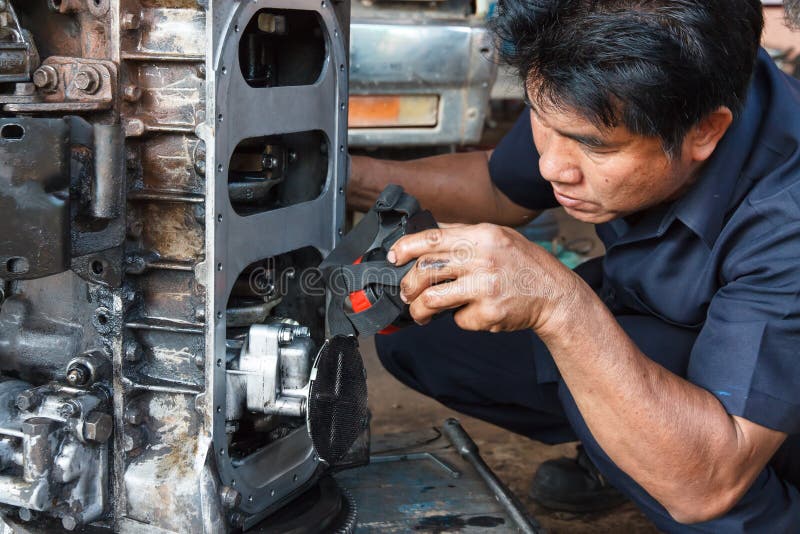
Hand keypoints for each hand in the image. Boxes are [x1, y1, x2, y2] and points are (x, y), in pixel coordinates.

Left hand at [388, 223, 581, 332]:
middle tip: (406, 293)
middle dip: (408, 285)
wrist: (555, 295)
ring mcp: (486, 287)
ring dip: (419, 310)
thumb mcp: (498, 237)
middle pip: (426, 270)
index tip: (392, 256)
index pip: (433, 238)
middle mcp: (482, 259)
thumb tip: (427, 234)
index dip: (406, 247)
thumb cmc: (522, 264)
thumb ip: (464, 235)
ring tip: (420, 314)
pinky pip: (459, 319)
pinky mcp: (489, 313)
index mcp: (482, 236)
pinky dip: (460, 319)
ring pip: (433, 300)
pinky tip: (473, 313)